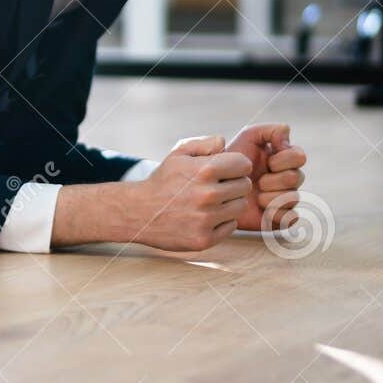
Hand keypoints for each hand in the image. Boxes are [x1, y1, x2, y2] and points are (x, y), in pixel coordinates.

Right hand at [132, 135, 253, 251]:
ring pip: (240, 207)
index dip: (235, 166)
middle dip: (233, 184)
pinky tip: (205, 217)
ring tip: (210, 202)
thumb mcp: (178, 154)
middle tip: (216, 187)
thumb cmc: (163, 181)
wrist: (138, 212)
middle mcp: (207, 195)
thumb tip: (224, 143)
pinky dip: (221, 222)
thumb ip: (204, 144)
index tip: (225, 170)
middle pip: (245, 186)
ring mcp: (206, 219)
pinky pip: (231, 226)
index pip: (244, 165)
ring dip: (229, 203)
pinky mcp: (204, 239)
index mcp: (204, 170)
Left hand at [225, 123, 306, 231]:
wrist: (213, 189)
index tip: (266, 161)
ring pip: (293, 198)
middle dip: (272, 179)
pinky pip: (291, 218)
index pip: (299, 156)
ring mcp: (284, 198)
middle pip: (297, 177)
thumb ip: (270, 130)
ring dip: (269, 196)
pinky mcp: (278, 217)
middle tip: (256, 181)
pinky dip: (275, 213)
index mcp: (283, 158)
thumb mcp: (247, 138)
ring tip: (255, 196)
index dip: (283, 160)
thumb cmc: (228, 161)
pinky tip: (260, 208)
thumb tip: (288, 141)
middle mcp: (287, 178)